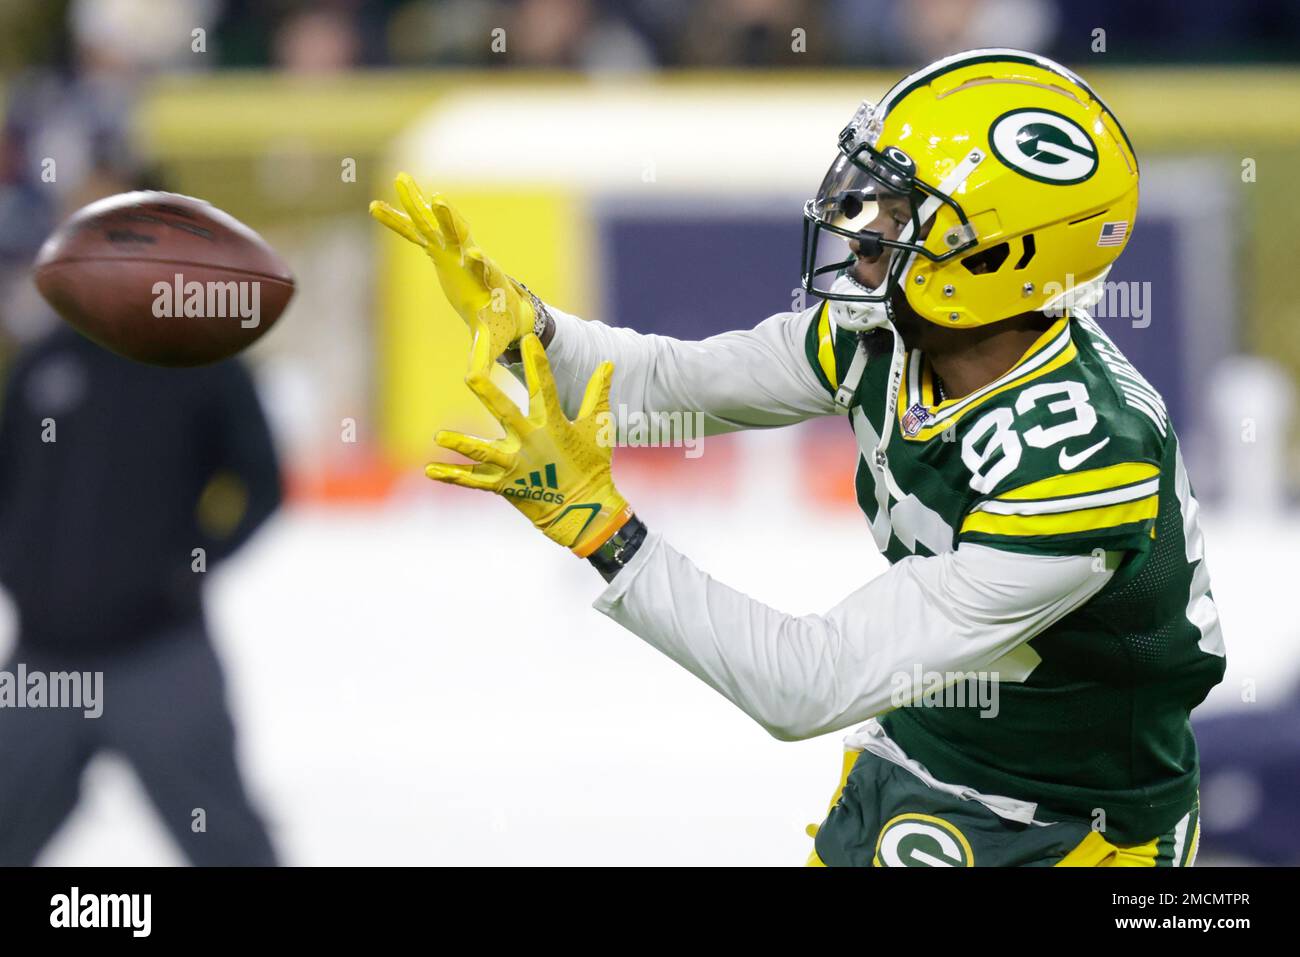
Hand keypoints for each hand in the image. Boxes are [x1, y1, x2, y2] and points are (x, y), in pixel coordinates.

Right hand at [369, 173, 535, 371]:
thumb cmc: (501, 324)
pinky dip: (399, 220)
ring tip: (400, 180)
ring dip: (418, 204)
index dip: (480, 263)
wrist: (507, 307)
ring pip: (435, 224)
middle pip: (462, 235)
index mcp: (488, 282)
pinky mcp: (440, 251)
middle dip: (451, 221)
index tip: (476, 256)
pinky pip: (416, 233)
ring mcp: (455, 251)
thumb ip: (483, 360)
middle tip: (440, 202)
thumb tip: (474, 386)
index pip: (486, 270)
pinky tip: (374, 206)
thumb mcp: (492, 343)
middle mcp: (471, 259)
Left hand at [427, 334, 631, 556]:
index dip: (537, 364)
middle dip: (488, 393)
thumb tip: (607, 364)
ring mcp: (516, 465)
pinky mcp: (506, 486)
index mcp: (553, 425)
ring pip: (483, 452)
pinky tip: (430, 470)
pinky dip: (453, 476)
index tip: (528, 339)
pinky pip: (475, 481)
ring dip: (461, 443)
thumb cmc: (593, 466)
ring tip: (438, 436)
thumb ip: (598, 394)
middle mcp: (531, 442)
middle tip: (470, 375)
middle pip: (506, 413)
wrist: (584, 511)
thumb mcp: (598, 428)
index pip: (544, 388)